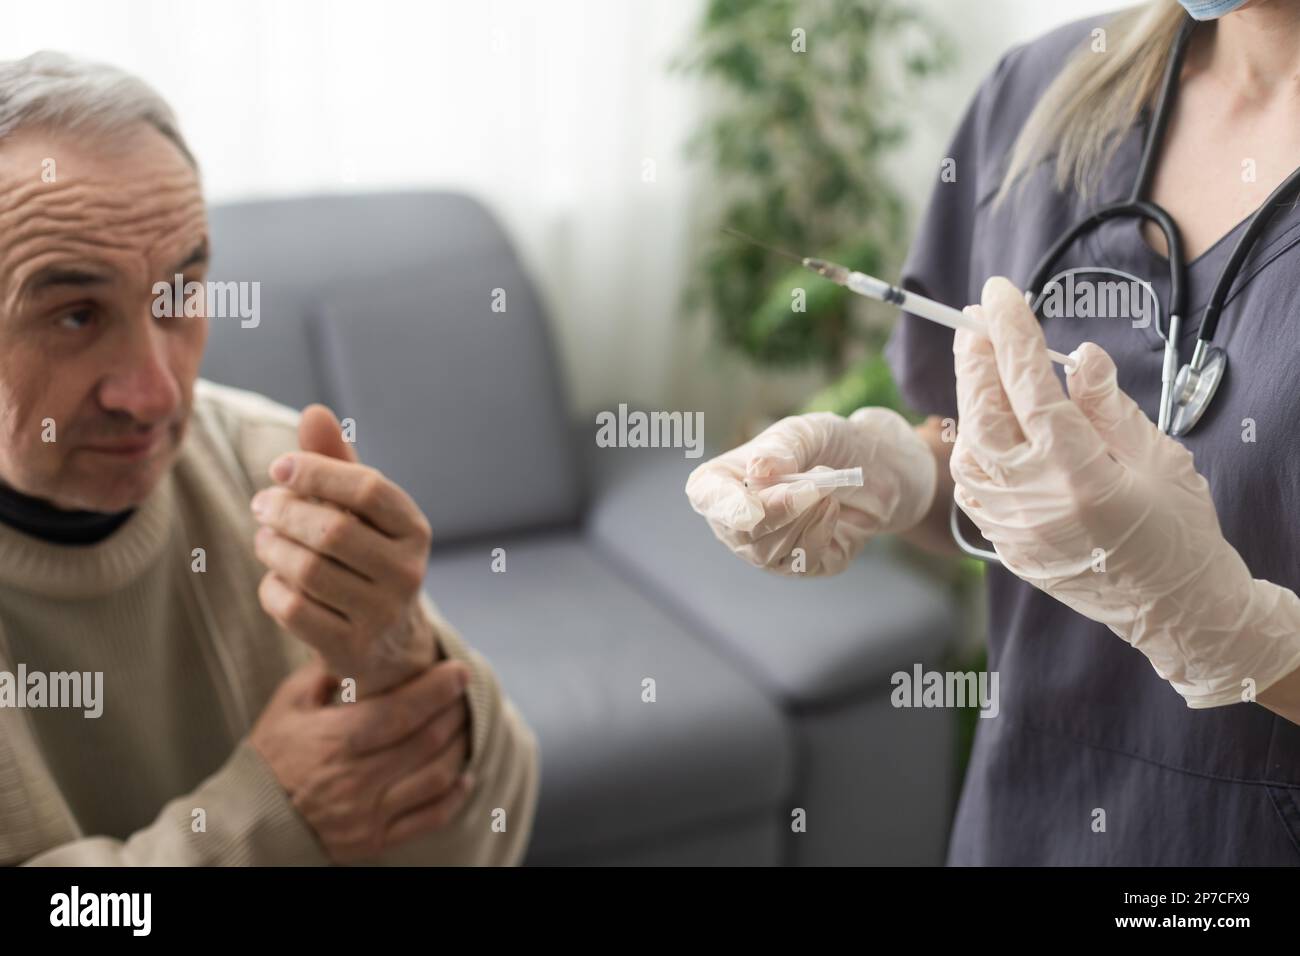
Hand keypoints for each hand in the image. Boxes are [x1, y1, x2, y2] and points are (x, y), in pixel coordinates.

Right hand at [250, 659, 472, 862]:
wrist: (250, 824)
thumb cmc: (270, 757)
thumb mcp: (287, 706)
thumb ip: (325, 673)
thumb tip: (360, 644)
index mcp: (336, 740)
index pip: (401, 711)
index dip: (438, 689)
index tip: (461, 671)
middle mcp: (357, 779)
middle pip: (428, 740)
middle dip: (455, 712)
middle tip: (465, 694)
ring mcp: (369, 814)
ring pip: (437, 777)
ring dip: (460, 748)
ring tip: (466, 727)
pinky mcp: (377, 840)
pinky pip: (431, 817)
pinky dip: (455, 795)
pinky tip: (464, 775)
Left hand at [252, 405, 435, 694]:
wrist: (389, 642)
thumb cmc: (366, 558)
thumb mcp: (361, 512)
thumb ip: (336, 464)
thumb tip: (315, 411)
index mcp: (415, 530)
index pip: (369, 489)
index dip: (317, 472)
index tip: (279, 468)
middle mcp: (408, 572)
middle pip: (332, 530)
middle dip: (284, 512)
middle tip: (260, 504)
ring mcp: (382, 614)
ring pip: (307, 570)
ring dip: (271, 548)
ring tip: (264, 538)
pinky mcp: (353, 648)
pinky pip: (293, 609)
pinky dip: (271, 587)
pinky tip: (274, 578)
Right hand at [685, 408, 936, 575]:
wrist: (872, 469)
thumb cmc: (828, 444)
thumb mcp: (809, 432)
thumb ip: (784, 447)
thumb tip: (758, 469)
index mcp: (723, 480)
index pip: (708, 497)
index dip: (725, 506)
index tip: (750, 511)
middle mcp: (734, 520)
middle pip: (743, 533)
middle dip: (784, 509)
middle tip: (818, 483)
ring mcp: (762, 548)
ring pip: (771, 552)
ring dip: (807, 518)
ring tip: (827, 488)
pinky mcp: (794, 566)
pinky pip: (801, 563)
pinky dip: (822, 533)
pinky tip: (832, 509)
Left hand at [951, 276, 1299, 706]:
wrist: (1174, 609)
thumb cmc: (1178, 528)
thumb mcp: (1160, 458)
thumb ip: (1107, 406)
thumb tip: (1075, 356)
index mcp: (1081, 475)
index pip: (1031, 388)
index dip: (1012, 335)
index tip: (1000, 295)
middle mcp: (1035, 500)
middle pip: (984, 414)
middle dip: (975, 359)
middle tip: (975, 318)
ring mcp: (1012, 526)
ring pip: (969, 448)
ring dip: (970, 400)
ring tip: (982, 361)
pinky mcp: (1004, 543)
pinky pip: (973, 483)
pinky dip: (973, 444)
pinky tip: (985, 420)